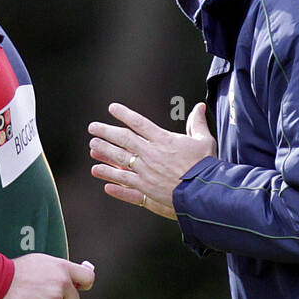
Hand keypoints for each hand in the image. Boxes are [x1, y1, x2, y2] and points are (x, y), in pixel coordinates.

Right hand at [0, 252, 94, 298]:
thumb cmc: (21, 269)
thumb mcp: (44, 261)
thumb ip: (64, 268)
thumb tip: (89, 267)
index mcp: (63, 268)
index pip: (88, 278)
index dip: (83, 284)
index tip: (78, 286)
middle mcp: (62, 283)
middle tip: (45, 292)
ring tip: (33, 297)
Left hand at [89, 101, 215, 219]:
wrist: (204, 191)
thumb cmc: (205, 166)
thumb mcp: (204, 141)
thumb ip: (197, 124)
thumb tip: (199, 107)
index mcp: (163, 140)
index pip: (139, 123)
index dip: (124, 114)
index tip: (112, 108)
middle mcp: (151, 154)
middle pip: (123, 139)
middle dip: (106, 132)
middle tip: (93, 128)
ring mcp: (146, 172)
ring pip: (120, 159)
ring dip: (104, 152)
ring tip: (93, 147)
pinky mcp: (145, 188)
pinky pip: (124, 181)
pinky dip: (111, 178)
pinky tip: (100, 174)